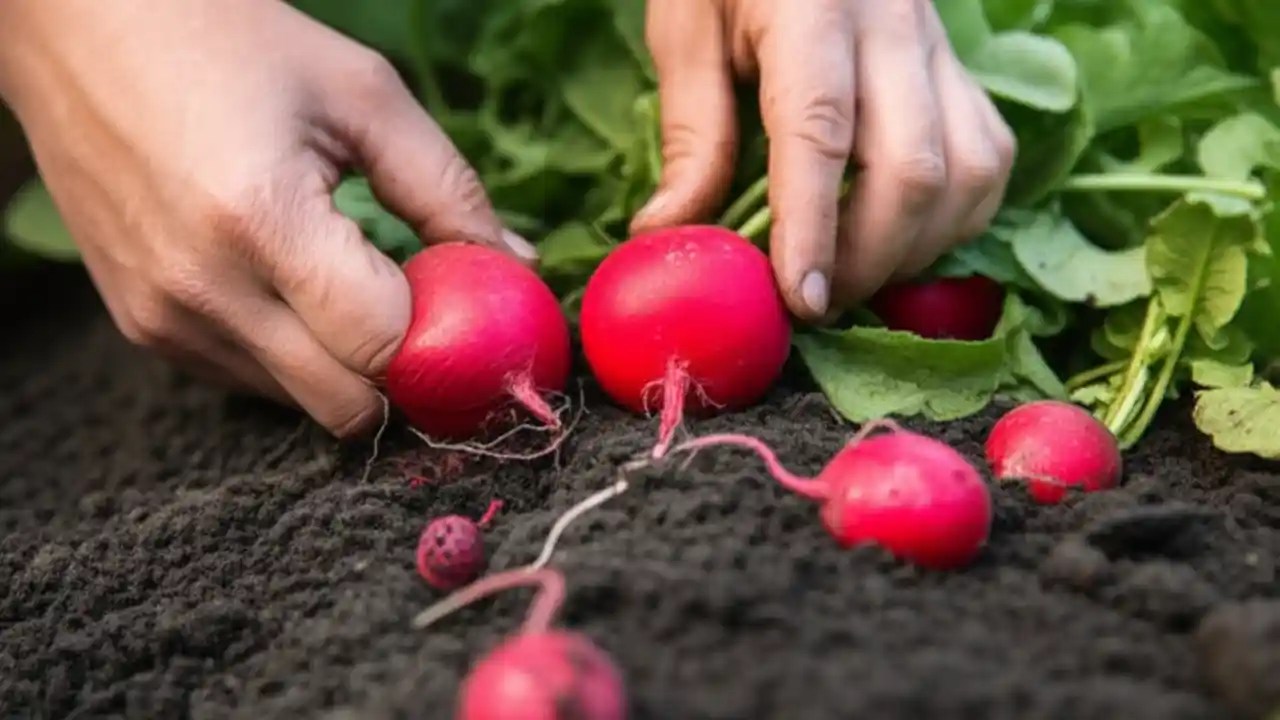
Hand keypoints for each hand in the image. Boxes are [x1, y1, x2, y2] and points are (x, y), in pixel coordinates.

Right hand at [0, 0, 534, 437]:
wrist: (82, 26)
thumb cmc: (231, 39)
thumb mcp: (363, 95)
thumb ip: (449, 191)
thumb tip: (515, 266)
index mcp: (260, 221)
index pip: (383, 348)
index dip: (442, 338)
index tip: (467, 305)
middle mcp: (202, 292)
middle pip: (346, 407)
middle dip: (403, 373)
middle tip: (422, 307)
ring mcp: (163, 320)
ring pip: (301, 406)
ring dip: (346, 366)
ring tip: (346, 278)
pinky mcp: (142, 330)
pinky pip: (251, 382)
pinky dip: (293, 355)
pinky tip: (292, 284)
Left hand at [632, 0, 1015, 321]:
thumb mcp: (687, 31)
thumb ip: (690, 133)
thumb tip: (669, 234)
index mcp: (813, 8)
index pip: (821, 132)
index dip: (813, 228)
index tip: (800, 300)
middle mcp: (895, 25)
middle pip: (914, 169)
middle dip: (868, 260)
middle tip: (815, 304)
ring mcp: (940, 47)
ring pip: (968, 173)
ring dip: (914, 249)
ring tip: (854, 274)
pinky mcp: (963, 69)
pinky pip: (987, 160)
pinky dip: (952, 219)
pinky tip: (900, 236)